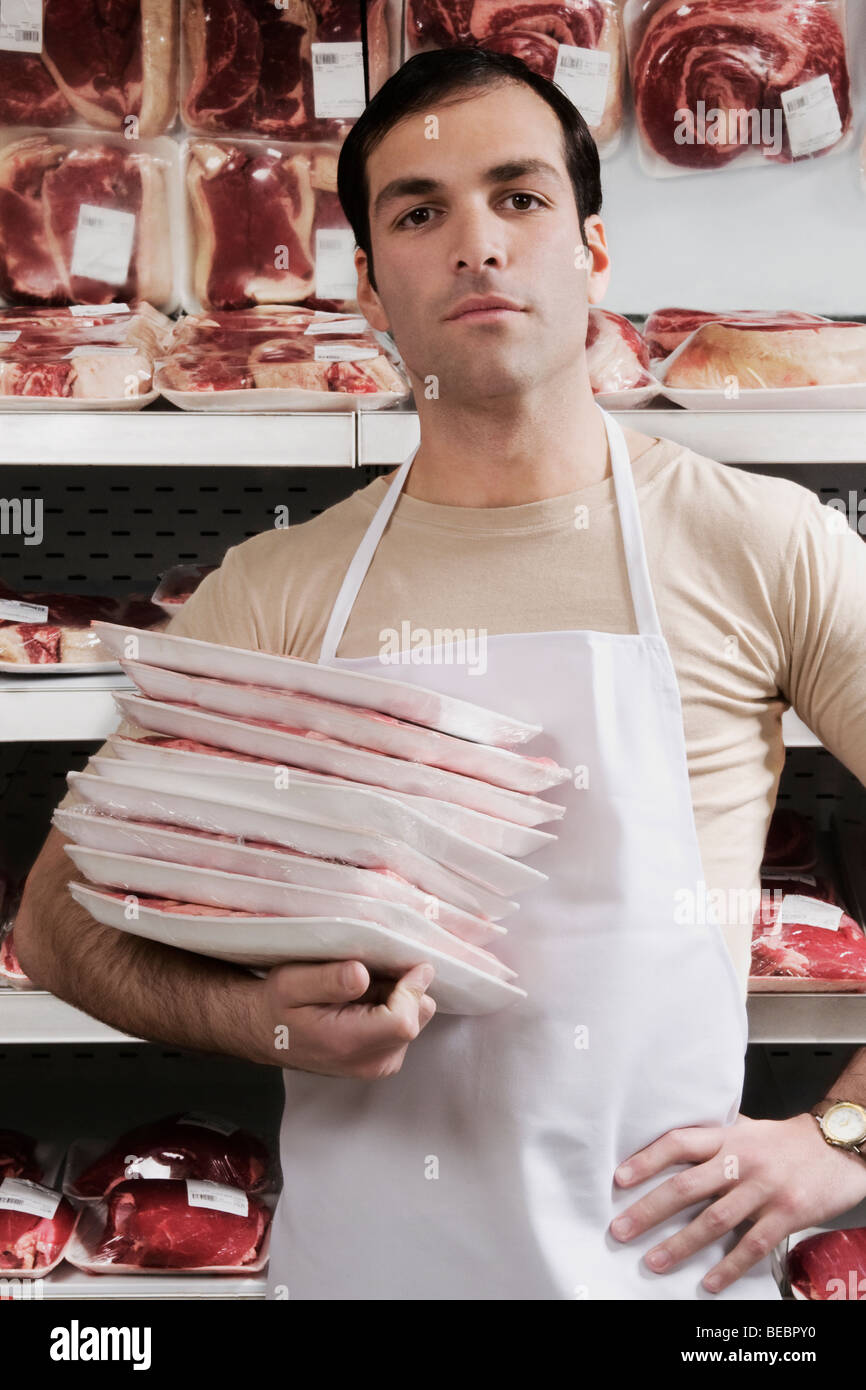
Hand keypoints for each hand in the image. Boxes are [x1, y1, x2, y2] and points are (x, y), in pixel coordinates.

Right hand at [257, 959, 436, 1078]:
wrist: (267, 1034)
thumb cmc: (278, 1005)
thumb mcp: (290, 982)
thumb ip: (329, 979)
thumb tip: (363, 974)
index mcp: (347, 1044)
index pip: (403, 1021)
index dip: (412, 989)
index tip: (406, 961)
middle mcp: (370, 1063)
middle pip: (416, 1018)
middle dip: (405, 989)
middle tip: (374, 971)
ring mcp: (379, 1065)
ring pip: (416, 1020)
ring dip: (399, 998)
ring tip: (363, 990)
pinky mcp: (384, 1061)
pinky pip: (407, 1027)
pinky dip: (394, 1008)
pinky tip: (365, 1002)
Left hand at [609, 1112, 865, 1292]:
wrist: (836, 1147)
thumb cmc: (785, 1141)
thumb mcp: (745, 1129)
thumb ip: (713, 1138)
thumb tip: (671, 1148)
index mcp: (727, 1137)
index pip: (678, 1143)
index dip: (647, 1160)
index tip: (619, 1179)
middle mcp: (741, 1161)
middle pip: (686, 1186)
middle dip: (649, 1210)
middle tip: (621, 1230)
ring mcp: (764, 1189)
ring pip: (714, 1220)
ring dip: (680, 1245)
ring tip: (654, 1261)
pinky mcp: (786, 1214)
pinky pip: (752, 1245)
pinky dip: (729, 1267)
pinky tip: (709, 1283)